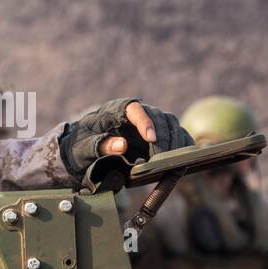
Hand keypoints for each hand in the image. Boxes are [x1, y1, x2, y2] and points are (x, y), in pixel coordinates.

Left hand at [58, 98, 193, 177]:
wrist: (84, 150)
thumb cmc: (81, 147)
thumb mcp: (83, 149)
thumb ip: (99, 146)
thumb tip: (122, 145)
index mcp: (114, 110)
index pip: (133, 109)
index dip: (145, 122)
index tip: (151, 139)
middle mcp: (135, 112)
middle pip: (157, 116)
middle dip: (163, 137)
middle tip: (162, 158)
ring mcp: (148, 121)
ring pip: (170, 122)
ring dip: (175, 139)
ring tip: (173, 160)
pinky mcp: (158, 132)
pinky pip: (176, 132)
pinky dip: (184, 141)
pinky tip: (186, 155)